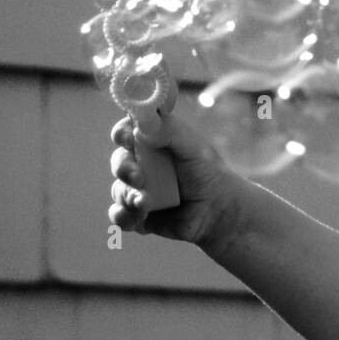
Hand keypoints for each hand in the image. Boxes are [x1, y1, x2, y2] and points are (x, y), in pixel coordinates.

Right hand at [108, 111, 245, 253]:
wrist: (219, 211)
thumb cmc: (208, 173)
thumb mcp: (195, 148)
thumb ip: (170, 131)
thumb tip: (141, 124)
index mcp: (152, 143)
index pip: (127, 132)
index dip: (122, 134)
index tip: (128, 139)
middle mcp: (141, 164)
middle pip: (119, 161)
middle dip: (124, 168)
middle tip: (138, 178)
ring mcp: (137, 190)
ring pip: (119, 190)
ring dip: (128, 195)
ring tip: (146, 203)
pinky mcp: (137, 214)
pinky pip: (119, 215)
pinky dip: (125, 216)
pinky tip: (140, 216)